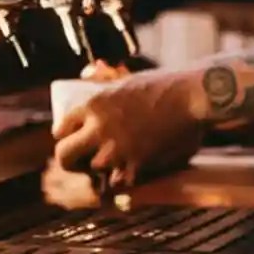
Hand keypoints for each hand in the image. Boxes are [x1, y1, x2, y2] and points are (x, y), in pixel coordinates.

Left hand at [52, 68, 207, 185]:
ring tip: (110, 164)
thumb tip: (89, 71)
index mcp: (92, 105)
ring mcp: (117, 149)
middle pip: (64, 155)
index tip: (70, 140)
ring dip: (100, 168)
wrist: (192, 97)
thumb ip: (105, 82)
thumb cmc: (163, 84)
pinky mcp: (137, 164)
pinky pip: (119, 182)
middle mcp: (99, 128)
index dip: (63, 137)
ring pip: (93, 169)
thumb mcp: (125, 80)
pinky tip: (127, 174)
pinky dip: (122, 180)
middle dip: (69, 161)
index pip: (60, 129)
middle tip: (78, 162)